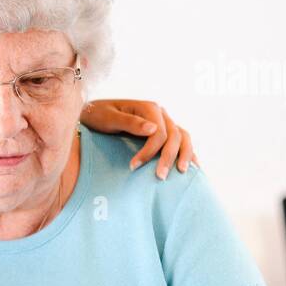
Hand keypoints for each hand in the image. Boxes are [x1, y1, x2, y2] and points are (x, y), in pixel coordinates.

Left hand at [79, 100, 197, 178]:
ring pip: (183, 137)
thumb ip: (130, 123)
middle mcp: (160, 113)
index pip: (159, 132)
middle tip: (160, 177)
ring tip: (182, 173)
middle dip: (168, 157)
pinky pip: (181, 140)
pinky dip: (188, 152)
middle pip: (174, 136)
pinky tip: (193, 167)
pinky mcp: (163, 130)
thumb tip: (153, 129)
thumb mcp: (109, 118)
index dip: (150, 151)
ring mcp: (164, 121)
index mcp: (149, 108)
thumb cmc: (98, 115)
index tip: (134, 167)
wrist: (93, 112)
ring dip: (184, 155)